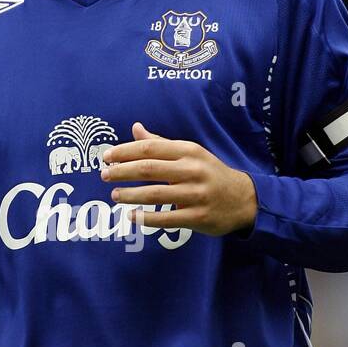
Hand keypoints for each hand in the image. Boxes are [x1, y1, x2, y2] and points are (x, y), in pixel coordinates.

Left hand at [100, 122, 257, 235]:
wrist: (243, 199)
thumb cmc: (209, 173)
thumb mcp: (190, 153)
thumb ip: (161, 143)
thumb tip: (135, 128)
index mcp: (188, 151)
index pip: (150, 148)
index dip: (125, 152)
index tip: (106, 157)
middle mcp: (192, 170)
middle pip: (149, 169)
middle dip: (122, 172)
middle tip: (104, 175)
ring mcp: (196, 195)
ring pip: (155, 194)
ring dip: (130, 195)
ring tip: (115, 195)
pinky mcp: (198, 217)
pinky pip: (166, 218)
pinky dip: (146, 218)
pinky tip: (132, 216)